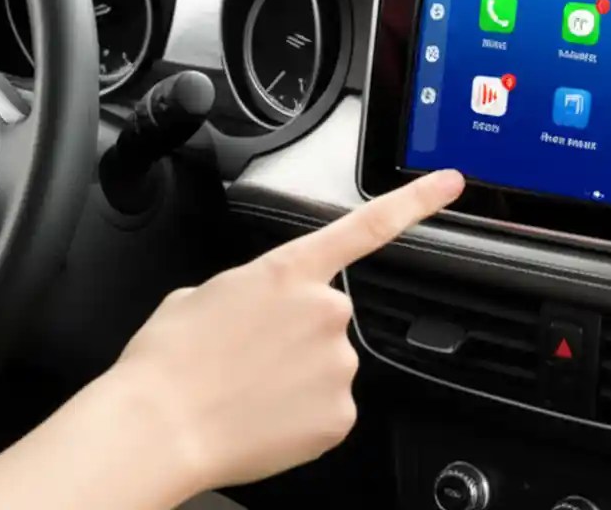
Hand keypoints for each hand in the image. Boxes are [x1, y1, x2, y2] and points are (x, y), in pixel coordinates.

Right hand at [113, 169, 464, 495]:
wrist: (159, 427)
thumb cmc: (168, 362)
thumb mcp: (199, 296)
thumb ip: (248, 291)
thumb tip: (254, 310)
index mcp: (289, 271)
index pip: (367, 225)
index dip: (416, 201)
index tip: (451, 183)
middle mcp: (325, 310)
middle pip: (326, 318)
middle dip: (296, 335)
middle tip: (248, 357)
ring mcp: (338, 364)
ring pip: (326, 366)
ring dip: (296, 377)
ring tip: (246, 389)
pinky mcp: (339, 415)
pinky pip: (327, 409)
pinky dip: (300, 416)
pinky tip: (262, 417)